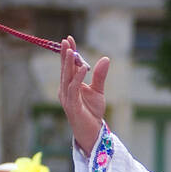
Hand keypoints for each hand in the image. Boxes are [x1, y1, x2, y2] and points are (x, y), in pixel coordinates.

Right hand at [58, 35, 109, 155]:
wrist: (92, 133)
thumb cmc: (92, 113)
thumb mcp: (98, 91)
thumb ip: (99, 76)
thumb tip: (105, 58)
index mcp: (69, 85)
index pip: (68, 66)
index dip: (68, 53)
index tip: (69, 39)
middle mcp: (65, 90)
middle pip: (65, 69)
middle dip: (65, 54)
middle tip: (67, 40)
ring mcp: (67, 98)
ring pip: (67, 77)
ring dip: (69, 64)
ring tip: (72, 50)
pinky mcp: (72, 106)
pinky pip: (73, 89)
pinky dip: (77, 78)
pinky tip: (82, 69)